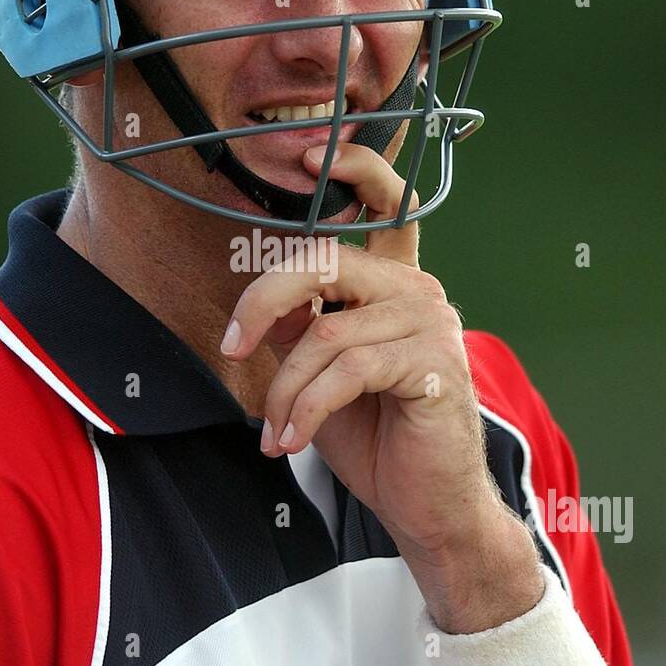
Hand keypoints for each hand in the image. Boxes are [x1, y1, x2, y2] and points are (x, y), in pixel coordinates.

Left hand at [220, 141, 522, 581]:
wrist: (428, 508)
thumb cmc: (378, 441)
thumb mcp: (321, 379)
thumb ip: (300, 334)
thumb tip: (262, 310)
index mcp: (394, 284)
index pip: (385, 207)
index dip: (355, 172)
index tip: (305, 157)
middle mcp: (417, 291)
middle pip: (326, 261)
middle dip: (263, 301)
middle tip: (231, 347)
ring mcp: (431, 324)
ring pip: (326, 332)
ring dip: (284, 390)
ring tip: (275, 434)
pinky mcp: (434, 365)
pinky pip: (348, 370)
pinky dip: (307, 408)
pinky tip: (291, 442)